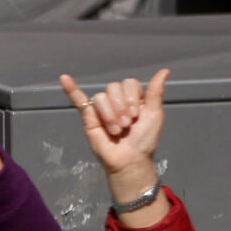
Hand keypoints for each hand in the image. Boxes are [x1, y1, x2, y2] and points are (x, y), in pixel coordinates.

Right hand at [59, 68, 168, 225]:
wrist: (129, 159)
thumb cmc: (144, 140)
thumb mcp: (154, 114)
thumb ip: (156, 92)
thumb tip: (165, 71)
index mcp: (133, 97)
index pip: (129, 83)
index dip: (132, 97)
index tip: (137, 114)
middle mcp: (117, 100)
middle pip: (114, 88)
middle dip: (121, 107)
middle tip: (127, 125)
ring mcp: (101, 107)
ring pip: (101, 97)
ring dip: (110, 115)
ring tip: (115, 130)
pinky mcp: (88, 116)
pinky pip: (78, 99)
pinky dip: (71, 89)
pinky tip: (65, 78)